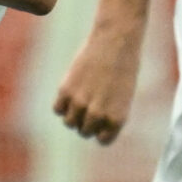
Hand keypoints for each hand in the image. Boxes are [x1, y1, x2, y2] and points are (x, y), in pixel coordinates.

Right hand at [52, 27, 142, 143]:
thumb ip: (108, 114)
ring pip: (69, 123)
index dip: (101, 129)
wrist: (115, 41)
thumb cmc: (123, 67)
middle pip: (84, 131)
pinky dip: (62, 104)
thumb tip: (86, 124)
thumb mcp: (122, 96)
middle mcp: (98, 115)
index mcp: (117, 119)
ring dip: (73, 114)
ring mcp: (81, 103)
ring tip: (80, 97)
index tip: (103, 117)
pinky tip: (71, 90)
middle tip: (91, 103)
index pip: (102, 140)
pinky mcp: (66, 90)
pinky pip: (57, 109)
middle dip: (86, 121)